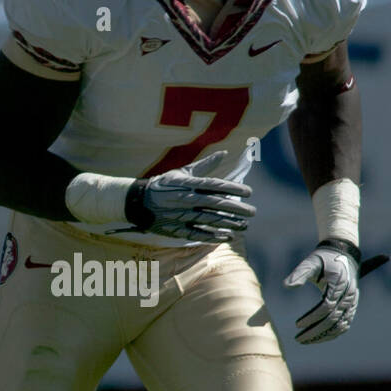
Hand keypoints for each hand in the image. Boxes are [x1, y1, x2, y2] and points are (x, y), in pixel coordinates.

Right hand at [126, 149, 255, 242]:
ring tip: (244, 226)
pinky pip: (197, 234)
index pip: (215, 185)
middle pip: (216, 204)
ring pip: (209, 220)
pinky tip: (226, 237)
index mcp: (188, 183)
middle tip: (252, 212)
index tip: (249, 192)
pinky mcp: (176, 229)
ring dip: (229, 224)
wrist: (138, 202)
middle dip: (236, 209)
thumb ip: (205, 165)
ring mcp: (181, 215)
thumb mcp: (182, 172)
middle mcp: (186, 199)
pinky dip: (212, 236)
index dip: (233, 188)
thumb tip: (224, 153)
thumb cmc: (163, 185)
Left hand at [284, 239, 387, 343]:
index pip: (326, 307)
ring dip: (323, 336)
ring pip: (340, 326)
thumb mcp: (311, 262)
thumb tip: (286, 286)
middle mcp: (349, 295)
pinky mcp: (352, 306)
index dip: (312, 318)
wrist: (342, 254)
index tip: (297, 325)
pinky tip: (318, 337)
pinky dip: (332, 334)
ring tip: (305, 340)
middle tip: (298, 339)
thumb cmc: (324, 258)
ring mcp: (352, 302)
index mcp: (340, 284)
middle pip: (333, 320)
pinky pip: (344, 325)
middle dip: (315, 331)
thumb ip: (299, 273)